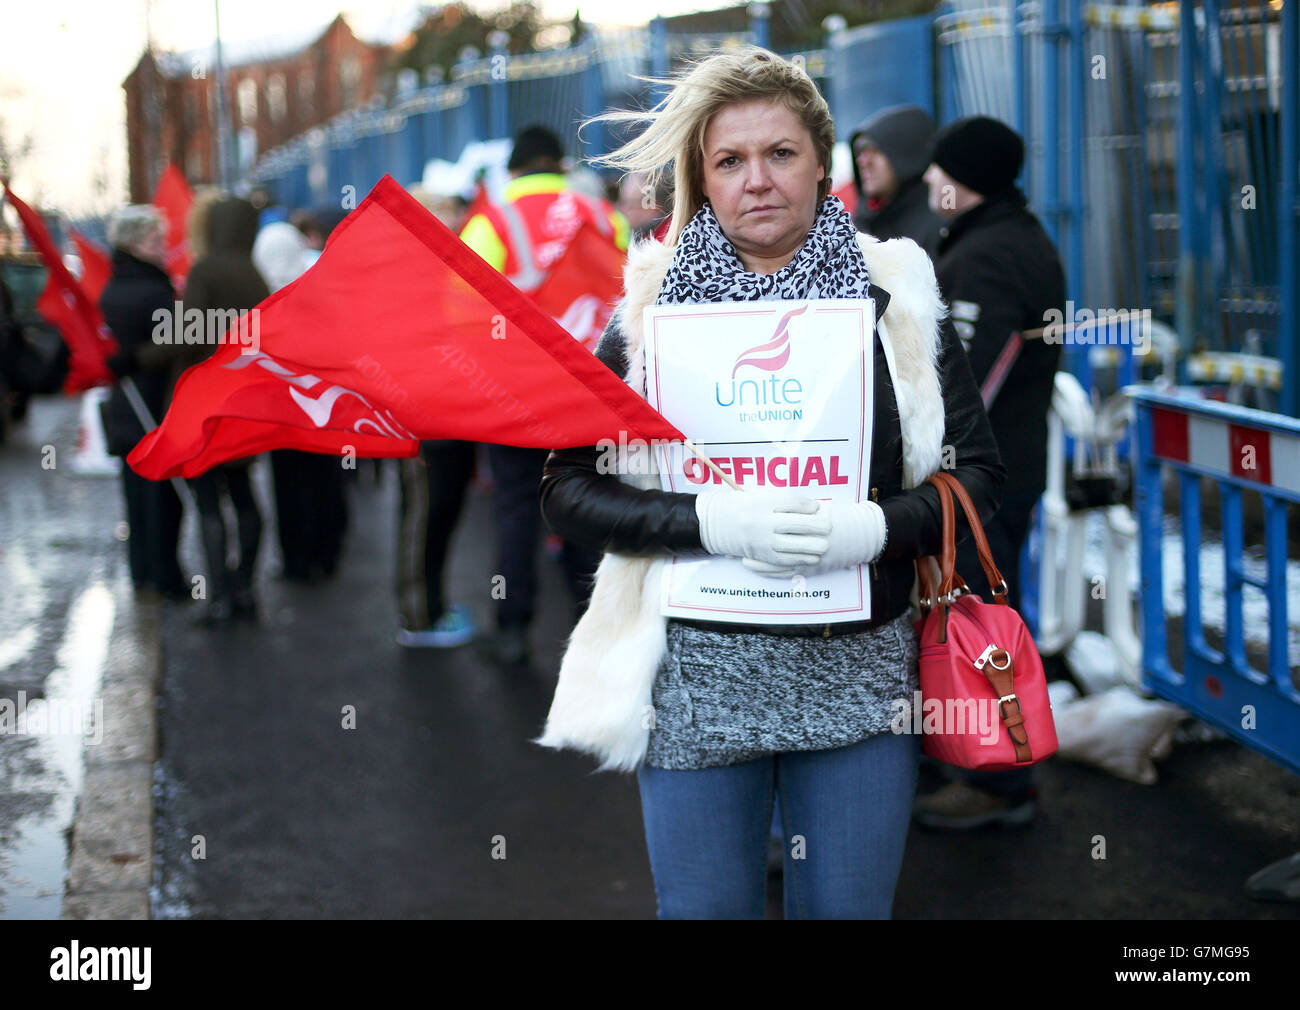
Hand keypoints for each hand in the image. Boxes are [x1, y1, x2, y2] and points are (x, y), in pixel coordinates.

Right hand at [695, 486, 830, 566]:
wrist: (718, 524)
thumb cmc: (745, 506)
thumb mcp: (760, 495)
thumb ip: (784, 499)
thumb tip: (812, 507)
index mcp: (762, 503)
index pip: (790, 502)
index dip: (807, 505)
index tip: (817, 507)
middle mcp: (762, 522)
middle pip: (795, 524)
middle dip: (815, 526)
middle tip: (829, 527)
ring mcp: (761, 540)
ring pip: (792, 545)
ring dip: (811, 546)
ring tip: (825, 545)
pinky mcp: (762, 555)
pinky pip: (784, 559)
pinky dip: (801, 559)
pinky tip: (813, 558)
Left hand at [742, 500, 885, 576]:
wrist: (857, 534)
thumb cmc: (833, 517)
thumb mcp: (812, 507)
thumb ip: (790, 506)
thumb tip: (765, 500)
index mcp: (802, 521)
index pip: (772, 523)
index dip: (753, 524)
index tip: (737, 523)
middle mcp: (803, 540)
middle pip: (770, 543)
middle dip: (751, 545)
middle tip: (734, 543)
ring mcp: (806, 556)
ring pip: (775, 561)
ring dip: (757, 561)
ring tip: (740, 558)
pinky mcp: (810, 568)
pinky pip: (785, 572)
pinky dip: (768, 572)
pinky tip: (755, 568)